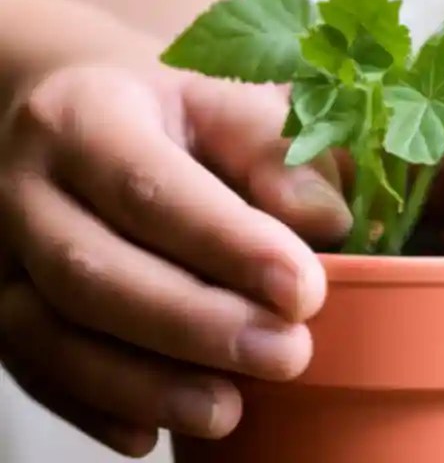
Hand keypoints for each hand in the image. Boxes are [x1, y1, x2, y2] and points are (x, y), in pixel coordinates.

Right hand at [0, 63, 349, 456]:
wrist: (63, 108)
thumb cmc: (167, 109)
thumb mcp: (225, 99)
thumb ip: (277, 151)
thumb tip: (326, 221)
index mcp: (86, 116)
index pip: (152, 187)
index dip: (228, 245)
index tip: (305, 290)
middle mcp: (26, 187)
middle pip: (94, 270)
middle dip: (194, 325)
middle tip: (287, 355)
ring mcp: (2, 254)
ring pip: (50, 332)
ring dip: (141, 384)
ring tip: (227, 411)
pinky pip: (30, 368)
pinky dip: (90, 407)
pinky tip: (150, 435)